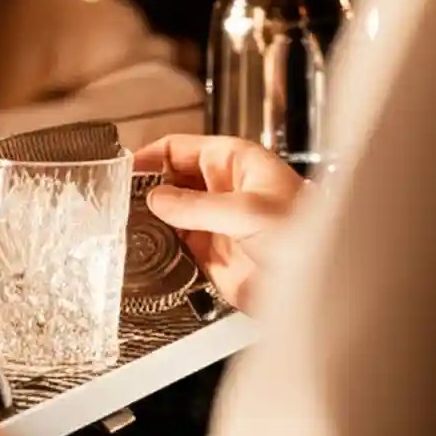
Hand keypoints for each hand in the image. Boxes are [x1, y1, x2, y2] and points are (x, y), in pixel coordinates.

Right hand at [135, 135, 303, 309]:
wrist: (319, 286)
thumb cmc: (306, 236)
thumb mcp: (248, 212)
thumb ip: (197, 206)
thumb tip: (157, 199)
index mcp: (233, 164)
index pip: (179, 149)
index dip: (150, 155)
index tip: (123, 167)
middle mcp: (220, 190)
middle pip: (168, 180)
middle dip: (144, 188)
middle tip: (116, 200)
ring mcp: (213, 223)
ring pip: (168, 214)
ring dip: (148, 220)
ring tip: (123, 225)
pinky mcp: (209, 255)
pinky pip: (174, 246)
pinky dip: (157, 247)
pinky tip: (142, 249)